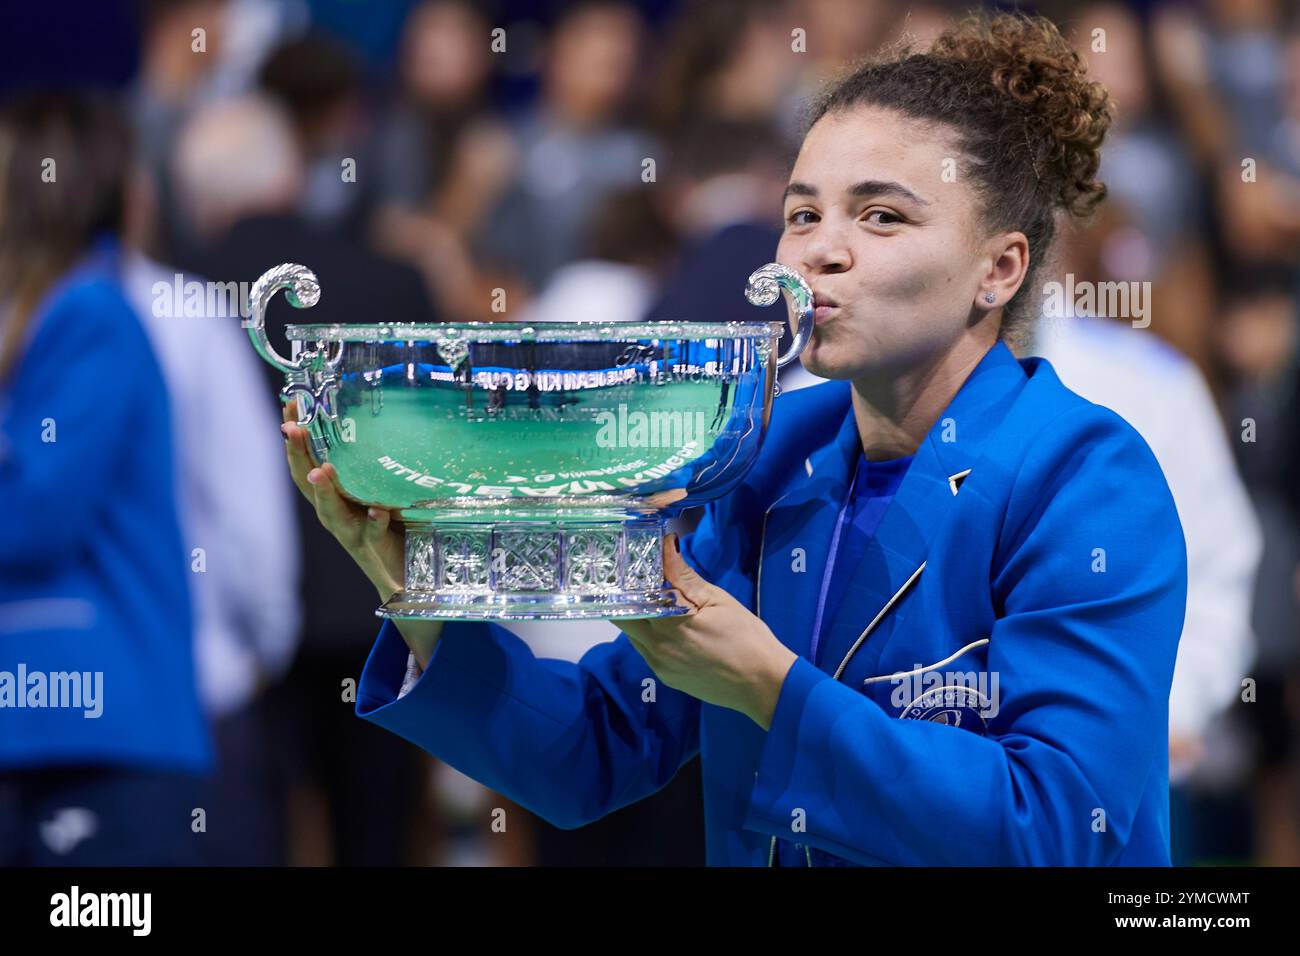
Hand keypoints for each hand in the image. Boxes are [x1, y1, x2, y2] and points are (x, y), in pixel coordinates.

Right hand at [280, 400, 403, 601]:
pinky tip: (377, 509)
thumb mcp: (374, 489)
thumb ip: (368, 464)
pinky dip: (373, 520)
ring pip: (330, 510)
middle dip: (298, 455)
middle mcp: (332, 511)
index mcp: (330, 494)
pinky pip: (371, 531)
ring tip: (320, 472)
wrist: (402, 573)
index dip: (294, 435)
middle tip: (291, 429)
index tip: (289, 404)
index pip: (305, 461)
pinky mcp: (372, 545)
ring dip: (324, 490)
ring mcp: (350, 530)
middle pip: (307, 482)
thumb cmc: (387, 524)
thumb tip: (374, 418)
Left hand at [621, 533, 797, 729]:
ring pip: (633, 635)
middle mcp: (656, 648)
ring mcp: (659, 665)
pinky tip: (664, 623)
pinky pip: (646, 650)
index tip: (628, 563)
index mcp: (668, 625)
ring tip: (650, 598)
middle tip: (636, 578)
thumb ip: (684, 576)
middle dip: (625, 598)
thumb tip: (664, 546)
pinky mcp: (666, 677)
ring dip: (636, 617)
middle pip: (623, 619)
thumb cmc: (746, 637)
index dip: (624, 581)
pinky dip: (648, 634)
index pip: (629, 598)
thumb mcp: (717, 600)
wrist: (762, 684)